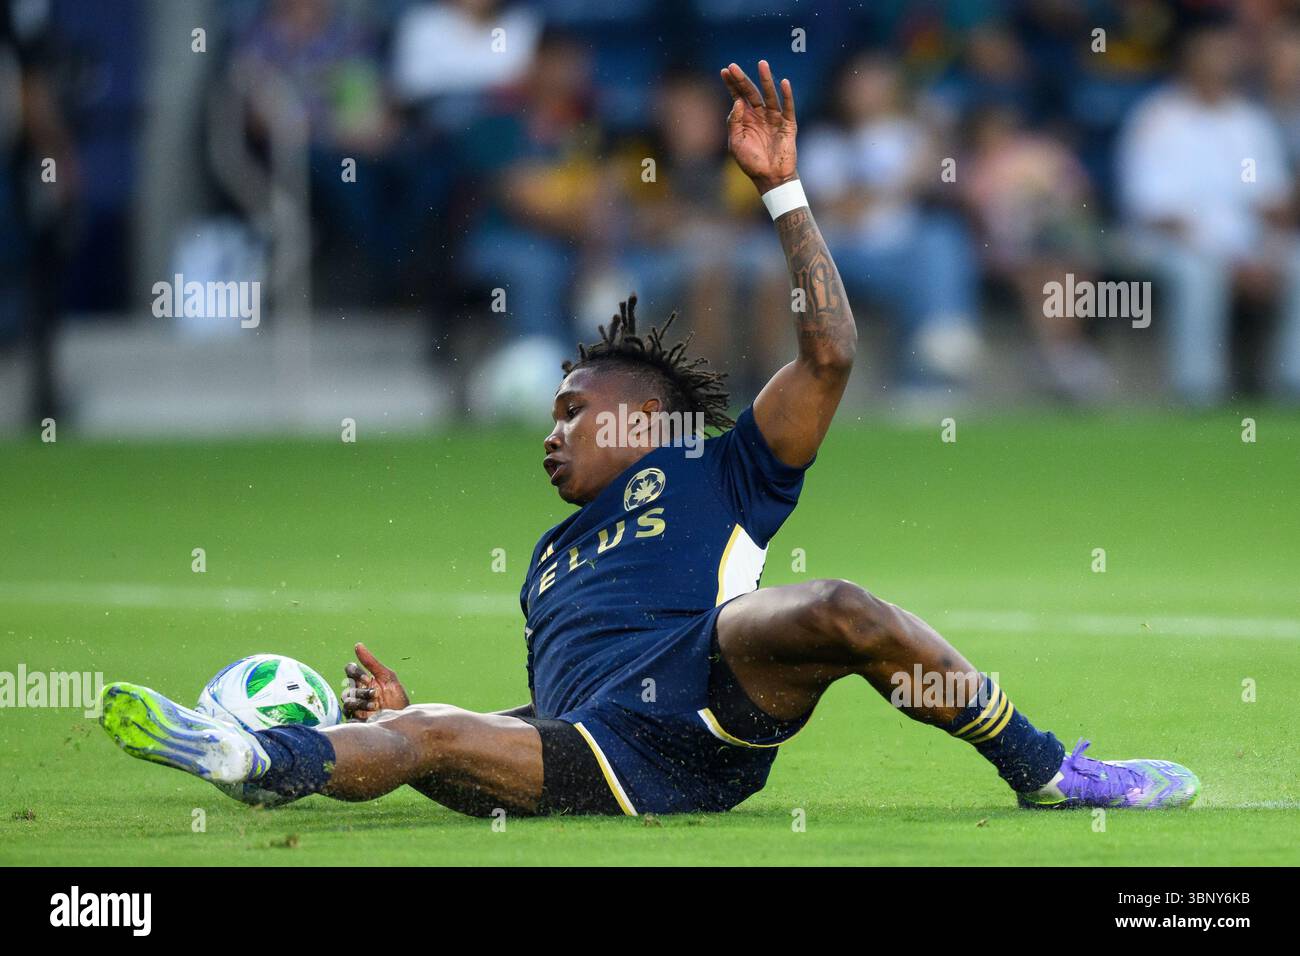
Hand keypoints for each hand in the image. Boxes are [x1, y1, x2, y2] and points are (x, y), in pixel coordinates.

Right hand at [342, 643, 408, 720]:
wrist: (403, 720)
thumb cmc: (397, 698)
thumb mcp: (387, 678)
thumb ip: (372, 663)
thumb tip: (358, 645)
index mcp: (364, 680)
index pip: (350, 669)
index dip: (355, 672)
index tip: (368, 679)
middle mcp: (357, 692)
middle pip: (347, 687)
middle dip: (361, 691)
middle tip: (375, 695)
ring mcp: (356, 707)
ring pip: (347, 702)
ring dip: (360, 703)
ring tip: (375, 706)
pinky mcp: (355, 720)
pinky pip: (347, 716)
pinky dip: (357, 715)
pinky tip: (369, 717)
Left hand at [720, 59, 797, 192]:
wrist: (769, 178)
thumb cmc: (751, 162)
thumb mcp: (736, 142)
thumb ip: (735, 122)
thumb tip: (738, 101)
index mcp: (746, 119)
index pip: (738, 97)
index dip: (732, 84)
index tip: (725, 70)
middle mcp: (760, 115)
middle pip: (751, 92)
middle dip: (742, 79)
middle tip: (734, 66)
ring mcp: (774, 118)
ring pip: (770, 95)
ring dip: (765, 80)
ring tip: (762, 64)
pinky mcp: (788, 124)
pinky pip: (788, 107)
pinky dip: (787, 95)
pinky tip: (783, 83)